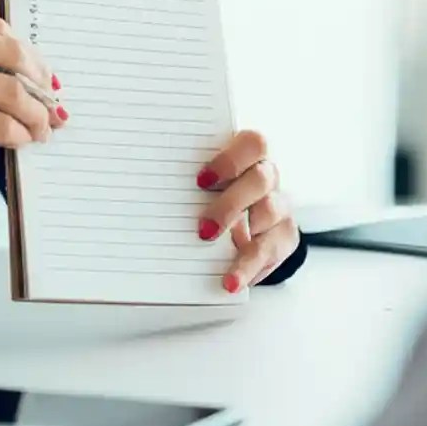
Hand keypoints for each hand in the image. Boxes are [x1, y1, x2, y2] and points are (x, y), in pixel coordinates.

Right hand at [0, 4, 65, 221]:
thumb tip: (2, 74)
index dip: (24, 51)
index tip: (38, 68)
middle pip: (12, 52)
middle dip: (40, 77)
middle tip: (50, 98)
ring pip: (14, 91)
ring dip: (37, 113)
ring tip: (42, 128)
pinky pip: (2, 124)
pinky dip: (20, 135)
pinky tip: (22, 142)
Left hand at [196, 130, 298, 293]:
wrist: (241, 222)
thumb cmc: (211, 194)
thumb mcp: (201, 186)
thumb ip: (184, 183)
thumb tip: (142, 193)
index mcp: (247, 154)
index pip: (252, 144)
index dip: (230, 161)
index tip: (201, 181)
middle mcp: (267, 176)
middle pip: (260, 179)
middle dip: (231, 205)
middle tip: (204, 230)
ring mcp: (279, 205)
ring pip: (271, 214)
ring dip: (243, 241)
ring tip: (218, 267)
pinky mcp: (284, 236)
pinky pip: (272, 251)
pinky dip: (249, 268)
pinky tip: (231, 282)